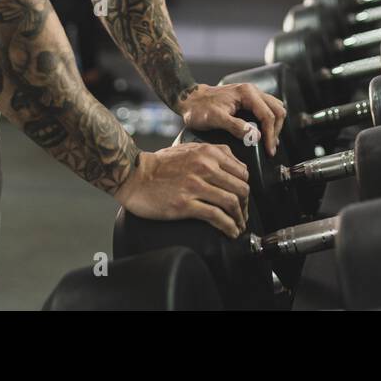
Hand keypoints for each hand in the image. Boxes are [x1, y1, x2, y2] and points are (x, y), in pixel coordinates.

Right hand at [114, 142, 249, 237]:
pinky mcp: (185, 204)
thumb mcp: (189, 148)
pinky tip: (230, 232)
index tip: (244, 199)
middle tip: (243, 216)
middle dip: (246, 206)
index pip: (242, 172)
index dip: (246, 188)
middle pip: (241, 188)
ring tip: (238, 226)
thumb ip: (212, 153)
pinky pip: (216, 216)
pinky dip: (228, 226)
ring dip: (239, 218)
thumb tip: (232, 162)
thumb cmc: (159, 164)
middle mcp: (205, 167)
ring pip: (231, 202)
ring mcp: (195, 186)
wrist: (134, 175)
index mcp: (208, 153)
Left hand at [178, 83, 285, 157]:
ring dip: (275, 125)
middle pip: (277, 110)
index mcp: (247, 93)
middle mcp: (252, 91)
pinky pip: (266, 108)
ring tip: (270, 142)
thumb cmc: (199, 108)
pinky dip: (270, 121)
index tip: (269, 151)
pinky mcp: (248, 99)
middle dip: (276, 130)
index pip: (268, 115)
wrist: (189, 99)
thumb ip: (235, 126)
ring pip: (274, 108)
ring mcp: (251, 94)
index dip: (271, 135)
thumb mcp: (215, 119)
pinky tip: (263, 133)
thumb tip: (256, 136)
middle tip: (270, 148)